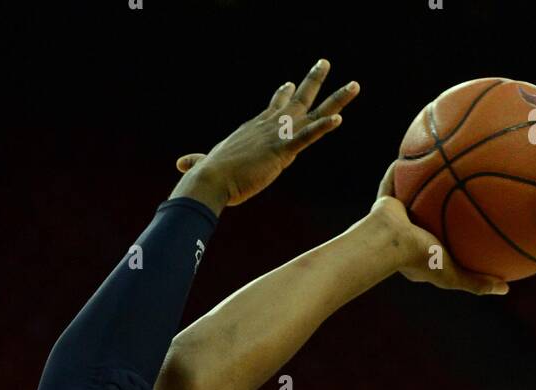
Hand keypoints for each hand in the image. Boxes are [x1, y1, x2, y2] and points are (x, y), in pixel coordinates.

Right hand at [172, 59, 357, 209]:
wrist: (210, 181)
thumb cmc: (209, 176)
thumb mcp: (207, 164)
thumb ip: (198, 161)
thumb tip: (181, 163)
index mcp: (255, 129)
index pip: (273, 107)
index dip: (283, 95)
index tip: (291, 83)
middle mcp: (269, 126)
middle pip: (296, 100)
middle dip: (313, 81)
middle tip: (325, 62)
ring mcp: (277, 136)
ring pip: (313, 114)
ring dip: (336, 99)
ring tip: (354, 85)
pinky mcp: (281, 152)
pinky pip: (307, 137)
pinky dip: (323, 128)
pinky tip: (339, 119)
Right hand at [368, 163, 507, 293]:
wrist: (387, 243)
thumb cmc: (419, 259)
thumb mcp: (453, 274)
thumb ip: (477, 282)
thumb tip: (505, 290)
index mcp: (424, 247)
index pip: (447, 234)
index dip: (460, 226)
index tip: (477, 216)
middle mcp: (411, 229)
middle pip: (433, 208)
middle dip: (446, 196)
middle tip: (467, 182)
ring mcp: (397, 213)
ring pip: (415, 191)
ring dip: (425, 176)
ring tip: (444, 158)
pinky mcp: (385, 199)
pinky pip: (397, 176)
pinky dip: (405, 165)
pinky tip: (421, 145)